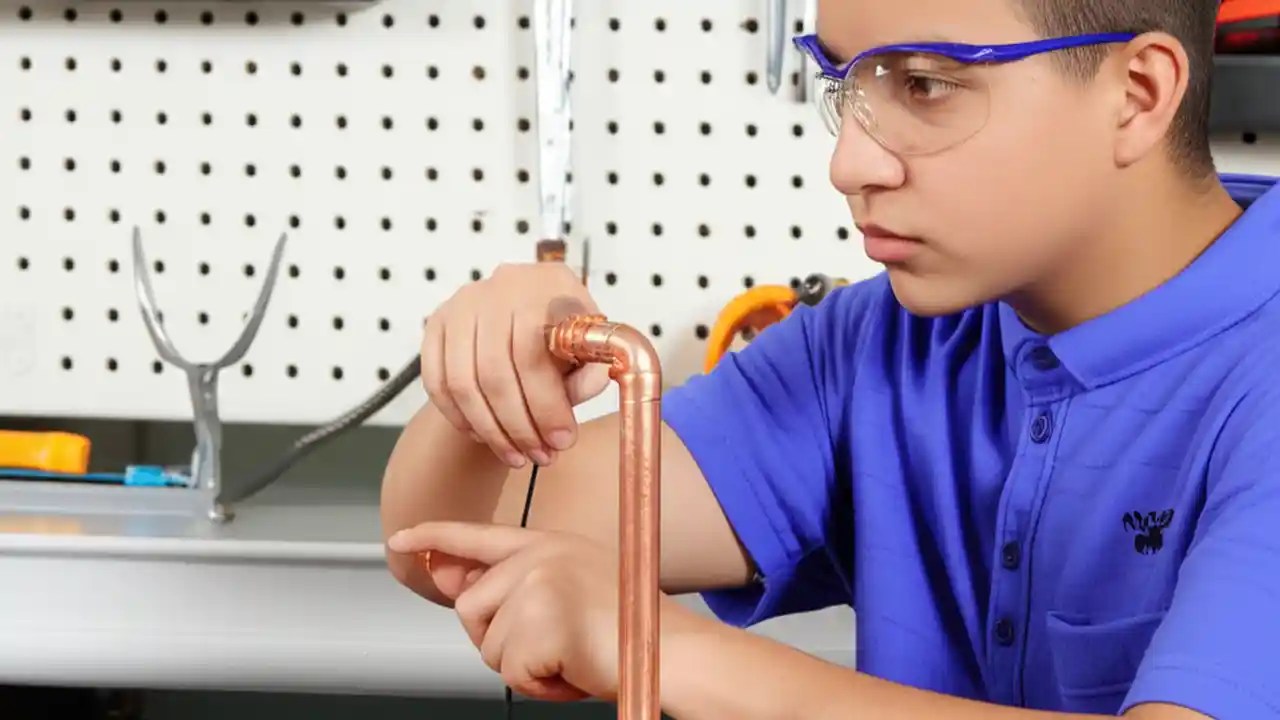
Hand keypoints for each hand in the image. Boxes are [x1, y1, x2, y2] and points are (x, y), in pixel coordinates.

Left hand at [387, 522, 630, 701]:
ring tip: (571, 656)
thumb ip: (514, 583)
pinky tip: (573, 670)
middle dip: (500, 640)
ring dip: (526, 667)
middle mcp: (540, 555)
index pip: (477, 535)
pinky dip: (540, 686)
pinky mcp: (541, 622)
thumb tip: (452, 581)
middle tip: (554, 645)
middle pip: (471, 608)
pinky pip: (511, 673)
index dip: (434, 538)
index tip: (403, 541)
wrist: (673, 652)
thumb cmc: (629, 627)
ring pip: (489, 647)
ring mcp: (539, 585)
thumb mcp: (569, 590)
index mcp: (548, 543)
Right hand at [421, 262, 609, 468]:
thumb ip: (587, 376)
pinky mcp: (438, 322)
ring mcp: (464, 303)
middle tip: (540, 455)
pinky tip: (484, 436)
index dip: (546, 405)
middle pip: (496, 372)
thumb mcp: (591, 351)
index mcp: (549, 285)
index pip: (534, 352)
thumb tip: (567, 407)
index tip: (562, 440)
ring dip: (490, 431)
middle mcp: (502, 286)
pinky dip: (459, 418)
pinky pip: (438, 382)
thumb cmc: (565, 337)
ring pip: (465, 383)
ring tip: (516, 455)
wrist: (528, 316)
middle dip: (519, 427)